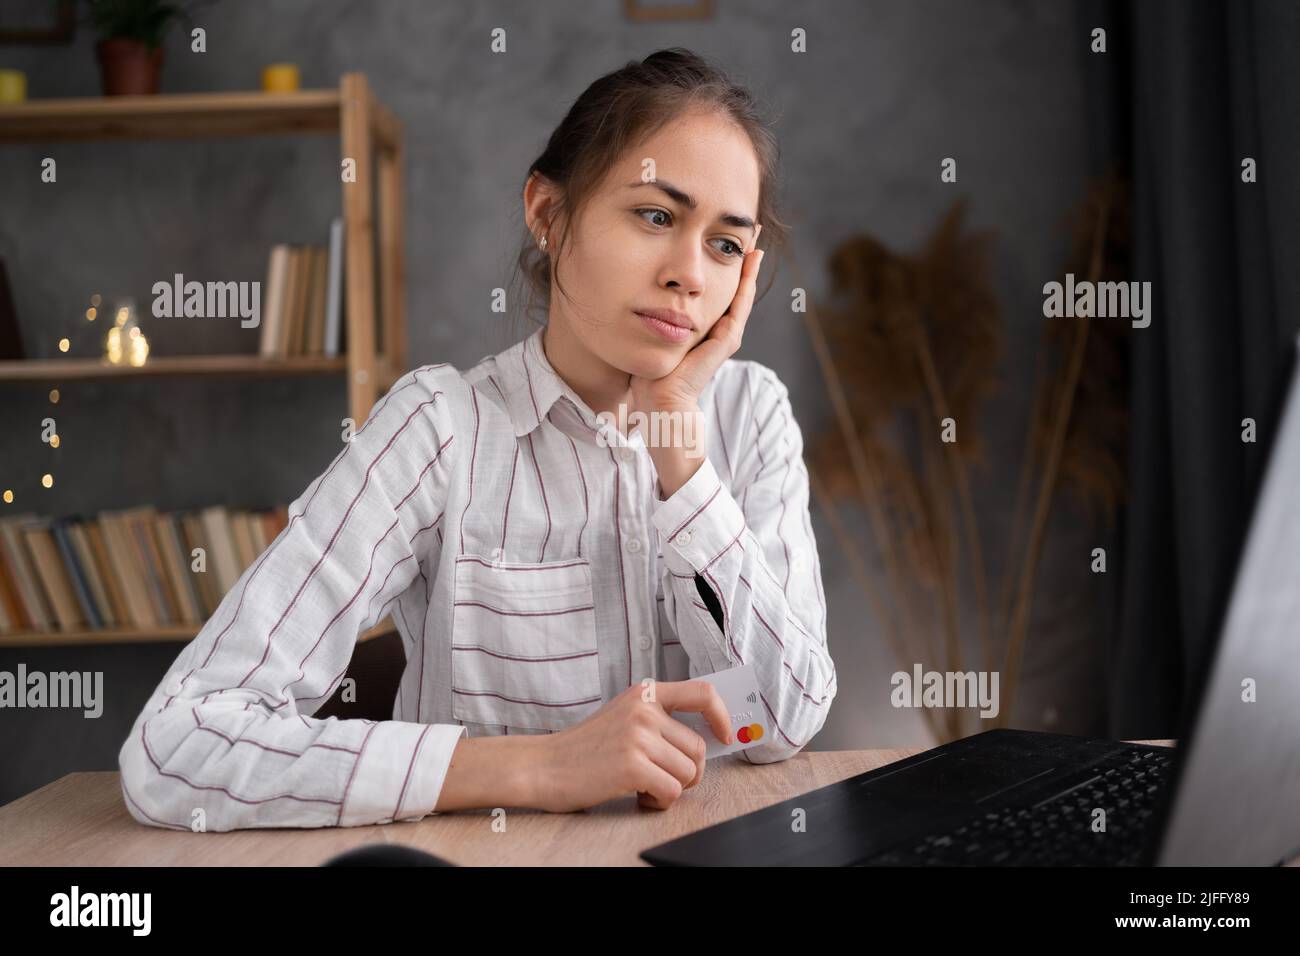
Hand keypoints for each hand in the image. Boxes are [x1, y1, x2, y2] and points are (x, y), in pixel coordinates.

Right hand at [529, 679, 732, 812]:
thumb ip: (658, 720)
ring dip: (671, 788)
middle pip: (698, 747)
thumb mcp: (623, 716)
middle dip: (688, 772)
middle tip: (663, 779)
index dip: (722, 716)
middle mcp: (644, 709)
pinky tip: (638, 795)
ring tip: (643, 786)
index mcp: (644, 693)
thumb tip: (706, 739)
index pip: (703, 692)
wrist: (543, 766)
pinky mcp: (633, 765)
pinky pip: (672, 791)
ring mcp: (638, 736)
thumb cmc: (585, 748)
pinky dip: (659, 802)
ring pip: (688, 773)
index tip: (725, 735)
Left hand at [628, 225, 763, 414]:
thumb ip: (650, 316)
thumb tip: (630, 292)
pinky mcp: (726, 339)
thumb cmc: (649, 374)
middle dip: (740, 260)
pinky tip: (749, 260)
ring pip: (741, 292)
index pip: (714, 289)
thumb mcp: (650, 334)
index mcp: (701, 328)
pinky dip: (746, 282)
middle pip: (733, 287)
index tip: (722, 237)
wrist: (660, 401)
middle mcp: (717, 329)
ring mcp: (725, 335)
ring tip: (754, 239)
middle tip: (749, 230)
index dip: (719, 263)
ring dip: (749, 266)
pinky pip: (740, 305)